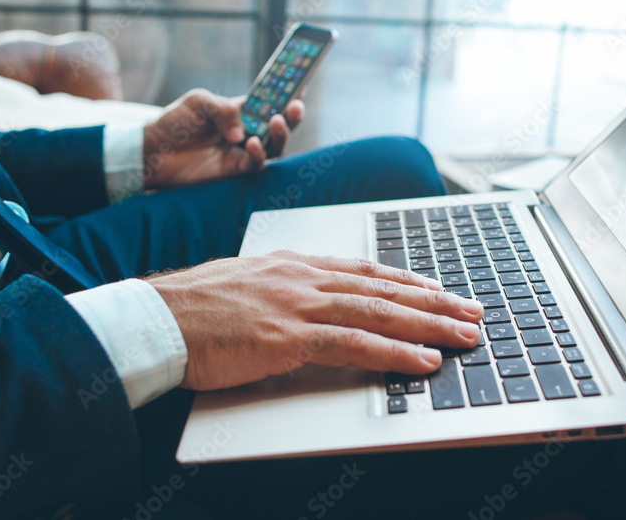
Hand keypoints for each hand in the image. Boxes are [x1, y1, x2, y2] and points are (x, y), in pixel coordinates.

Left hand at [142, 89, 304, 189]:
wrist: (151, 152)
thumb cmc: (173, 123)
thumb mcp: (197, 102)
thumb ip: (223, 108)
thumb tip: (241, 131)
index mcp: (239, 111)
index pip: (268, 102)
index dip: (285, 94)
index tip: (300, 83)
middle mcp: (245, 132)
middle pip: (278, 125)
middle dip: (291, 116)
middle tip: (297, 106)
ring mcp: (241, 152)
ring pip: (274, 146)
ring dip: (280, 134)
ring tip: (278, 120)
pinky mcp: (234, 171)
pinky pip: (255, 164)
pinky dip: (258, 154)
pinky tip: (252, 142)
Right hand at [146, 250, 484, 390]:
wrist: (154, 317)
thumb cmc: (193, 308)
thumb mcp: (248, 287)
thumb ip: (284, 296)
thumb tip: (308, 313)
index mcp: (295, 265)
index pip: (365, 270)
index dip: (407, 280)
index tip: (438, 288)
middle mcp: (305, 278)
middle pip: (384, 288)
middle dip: (434, 301)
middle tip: (472, 310)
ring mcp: (298, 305)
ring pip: (379, 312)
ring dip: (429, 325)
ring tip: (464, 335)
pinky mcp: (288, 337)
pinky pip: (353, 344)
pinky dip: (393, 352)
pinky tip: (422, 360)